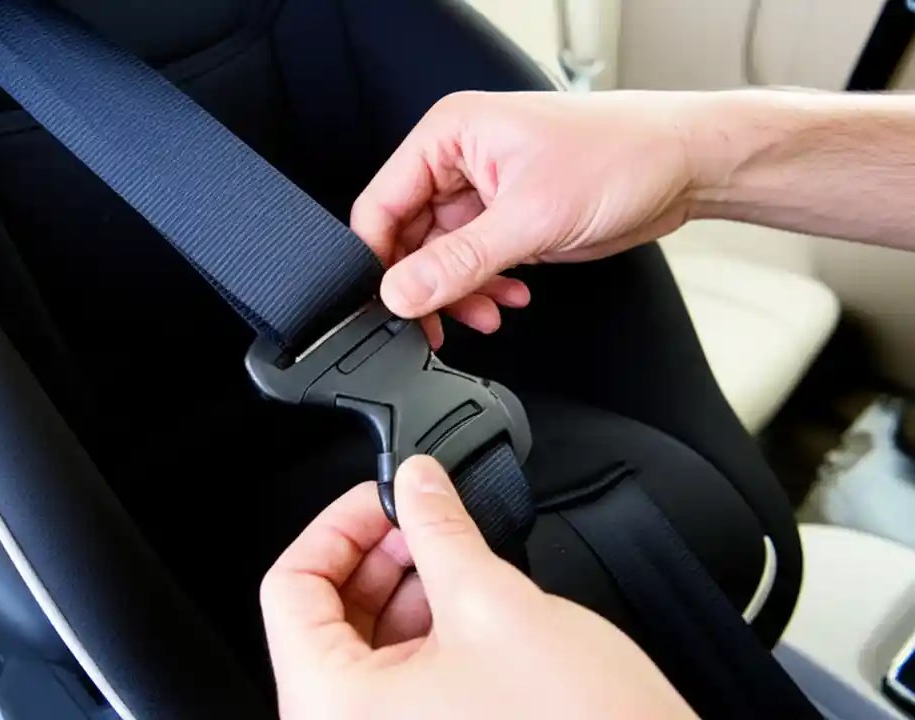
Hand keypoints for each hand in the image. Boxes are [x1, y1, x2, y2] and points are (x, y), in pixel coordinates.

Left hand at [260, 455, 696, 719]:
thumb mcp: (494, 606)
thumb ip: (440, 529)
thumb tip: (417, 480)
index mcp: (333, 703)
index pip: (289, 588)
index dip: (336, 526)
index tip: (383, 497)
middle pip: (326, 615)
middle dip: (380, 555)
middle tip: (425, 518)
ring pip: (365, 645)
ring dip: (407, 590)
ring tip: (459, 557)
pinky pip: (400, 677)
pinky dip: (428, 632)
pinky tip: (472, 602)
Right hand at [351, 91, 700, 346]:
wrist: (686, 164)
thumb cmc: (623, 155)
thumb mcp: (530, 217)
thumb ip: (458, 262)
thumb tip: (400, 294)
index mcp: (448, 135)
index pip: (381, 205)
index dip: (377, 262)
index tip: (386, 306)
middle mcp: (457, 160)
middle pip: (405, 238)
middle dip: (425, 286)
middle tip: (439, 324)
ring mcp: (481, 191)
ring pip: (438, 258)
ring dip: (459, 293)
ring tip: (488, 311)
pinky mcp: (505, 218)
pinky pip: (471, 264)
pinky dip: (484, 288)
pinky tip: (511, 296)